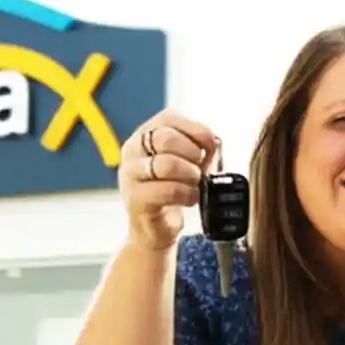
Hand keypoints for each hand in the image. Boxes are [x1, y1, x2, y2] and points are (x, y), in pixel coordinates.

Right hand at [117, 110, 219, 251]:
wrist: (155, 227)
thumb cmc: (173, 189)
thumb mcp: (189, 162)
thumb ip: (200, 148)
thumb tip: (214, 141)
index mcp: (145, 134)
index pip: (169, 117)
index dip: (196, 130)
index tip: (210, 145)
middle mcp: (133, 150)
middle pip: (166, 138)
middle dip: (193, 154)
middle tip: (200, 169)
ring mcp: (130, 174)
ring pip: (167, 164)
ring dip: (191, 175)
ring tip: (196, 185)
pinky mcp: (134, 198)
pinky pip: (167, 190)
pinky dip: (187, 194)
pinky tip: (191, 198)